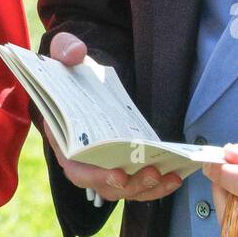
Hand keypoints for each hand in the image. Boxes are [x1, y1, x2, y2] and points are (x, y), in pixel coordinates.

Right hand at [41, 32, 182, 206]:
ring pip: (122, 188)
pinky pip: (136, 182)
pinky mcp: (121, 162)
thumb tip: (75, 53)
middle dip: (129, 184)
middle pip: (103, 185)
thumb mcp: (65, 51)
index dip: (94, 176)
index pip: (75, 167)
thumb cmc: (71, 67)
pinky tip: (175, 176)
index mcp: (62, 136)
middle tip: (152, 172)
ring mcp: (102, 163)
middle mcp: (81, 157)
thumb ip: (66, 48)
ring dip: (146, 188)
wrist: (86, 74)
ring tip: (169, 176)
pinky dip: (156, 185)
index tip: (118, 175)